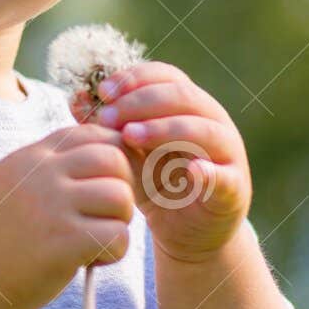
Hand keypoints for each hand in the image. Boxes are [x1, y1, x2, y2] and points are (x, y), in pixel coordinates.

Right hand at [0, 122, 136, 308]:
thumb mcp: (9, 183)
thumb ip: (44, 166)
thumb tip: (94, 150)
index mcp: (31, 157)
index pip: (91, 133)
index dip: (111, 156)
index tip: (105, 184)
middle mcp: (42, 174)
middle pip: (114, 158)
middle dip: (122, 187)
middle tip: (105, 215)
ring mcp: (53, 205)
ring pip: (121, 197)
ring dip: (120, 222)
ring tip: (97, 240)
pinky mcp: (65, 241)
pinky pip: (118, 234)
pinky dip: (115, 251)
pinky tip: (92, 261)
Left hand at [81, 61, 251, 263]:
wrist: (185, 232)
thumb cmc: (155, 182)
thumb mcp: (126, 152)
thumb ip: (105, 127)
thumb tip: (74, 98)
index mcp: (188, 105)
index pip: (165, 76)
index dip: (134, 78)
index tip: (102, 91)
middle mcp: (212, 121)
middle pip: (182, 96)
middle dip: (140, 101)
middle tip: (107, 116)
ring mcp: (227, 153)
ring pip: (203, 129)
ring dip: (165, 128)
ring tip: (129, 135)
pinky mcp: (234, 188)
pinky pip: (224, 177)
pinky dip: (209, 172)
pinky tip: (190, 171)